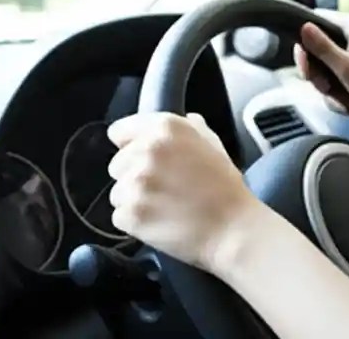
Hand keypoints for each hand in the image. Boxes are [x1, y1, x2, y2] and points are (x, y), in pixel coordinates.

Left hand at [107, 113, 260, 274]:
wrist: (232, 230)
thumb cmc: (226, 189)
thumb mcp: (214, 146)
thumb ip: (192, 128)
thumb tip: (186, 119)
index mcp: (165, 129)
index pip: (119, 131)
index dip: (131, 145)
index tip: (144, 158)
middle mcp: (146, 151)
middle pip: (117, 164)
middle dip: (134, 175)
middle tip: (163, 187)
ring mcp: (135, 183)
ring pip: (118, 191)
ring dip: (135, 200)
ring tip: (164, 207)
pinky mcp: (130, 213)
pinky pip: (119, 216)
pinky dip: (135, 222)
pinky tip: (159, 222)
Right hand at [294, 11, 348, 121]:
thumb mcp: (346, 67)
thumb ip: (323, 48)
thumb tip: (303, 27)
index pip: (316, 19)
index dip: (305, 39)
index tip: (305, 61)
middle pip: (314, 48)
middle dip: (316, 72)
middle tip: (324, 85)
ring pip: (321, 68)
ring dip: (326, 87)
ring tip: (341, 97)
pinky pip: (330, 80)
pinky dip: (335, 94)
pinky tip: (346, 101)